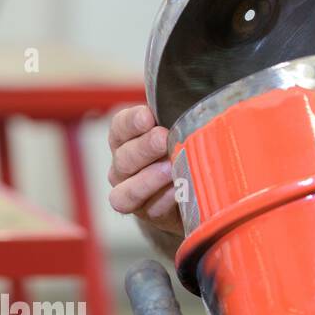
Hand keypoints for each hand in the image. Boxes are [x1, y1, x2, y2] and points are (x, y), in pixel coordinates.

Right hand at [107, 105, 182, 235]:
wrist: (190, 191)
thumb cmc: (185, 150)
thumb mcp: (181, 129)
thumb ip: (180, 116)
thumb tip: (194, 100)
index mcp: (127, 140)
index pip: (120, 127)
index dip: (131, 122)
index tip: (147, 116)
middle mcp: (123, 167)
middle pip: (124, 157)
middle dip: (144, 147)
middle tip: (162, 138)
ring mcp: (132, 193)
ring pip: (127, 190)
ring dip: (148, 178)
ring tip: (169, 168)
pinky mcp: (150, 214)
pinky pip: (151, 209)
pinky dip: (165, 200)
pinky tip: (178, 191)